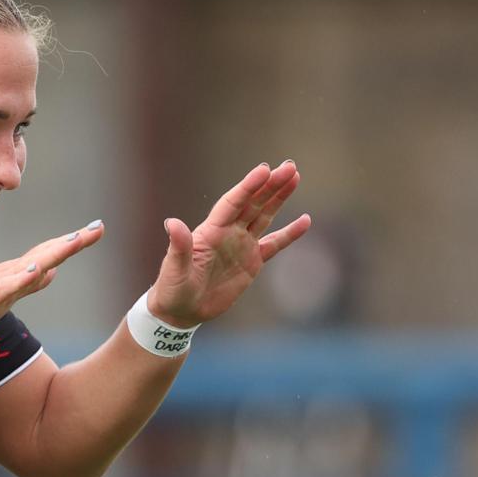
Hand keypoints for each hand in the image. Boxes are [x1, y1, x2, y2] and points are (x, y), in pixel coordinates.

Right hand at [0, 222, 104, 344]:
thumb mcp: (6, 295)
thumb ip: (28, 284)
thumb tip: (52, 271)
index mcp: (17, 273)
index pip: (50, 253)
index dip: (73, 242)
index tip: (96, 229)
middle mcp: (11, 273)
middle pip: (47, 254)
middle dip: (73, 241)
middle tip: (98, 227)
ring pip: (31, 267)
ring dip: (53, 253)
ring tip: (75, 240)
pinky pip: (5, 289)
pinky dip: (21, 280)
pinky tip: (35, 271)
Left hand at [149, 161, 310, 327]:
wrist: (181, 310)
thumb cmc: (172, 288)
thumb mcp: (174, 268)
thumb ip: (179, 246)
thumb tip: (172, 223)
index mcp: (211, 231)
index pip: (233, 202)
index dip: (249, 186)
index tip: (265, 170)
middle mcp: (228, 233)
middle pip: (253, 203)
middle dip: (270, 185)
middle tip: (290, 166)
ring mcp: (241, 245)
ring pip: (264, 216)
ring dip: (279, 197)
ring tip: (294, 177)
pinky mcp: (251, 262)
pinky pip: (274, 244)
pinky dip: (290, 233)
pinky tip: (305, 220)